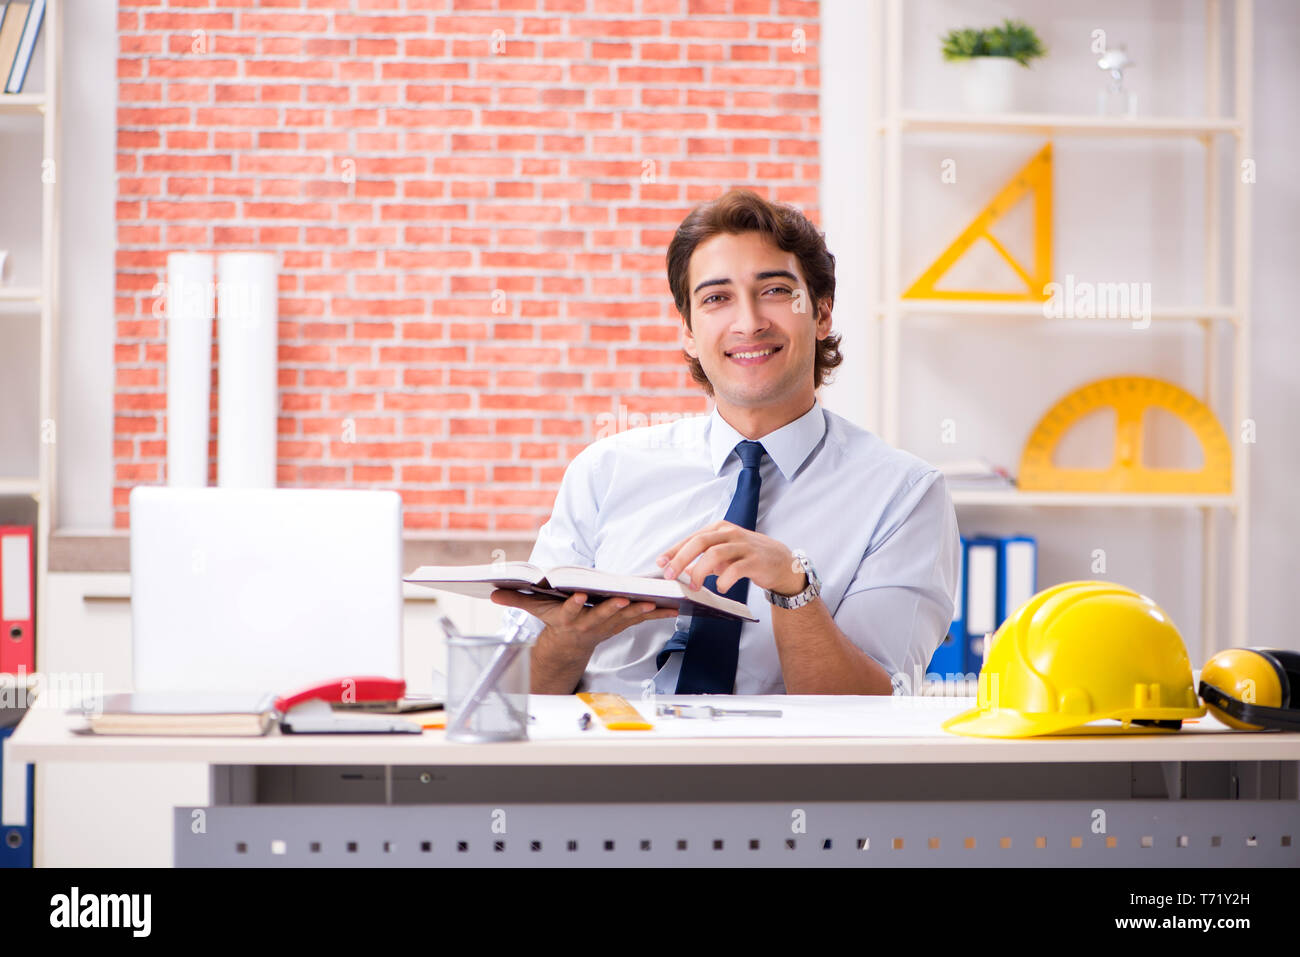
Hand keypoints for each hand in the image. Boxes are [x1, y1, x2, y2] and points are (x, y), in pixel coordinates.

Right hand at [490, 589, 676, 652]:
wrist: (570, 647)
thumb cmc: (555, 621)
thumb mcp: (534, 610)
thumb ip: (516, 600)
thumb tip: (492, 593)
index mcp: (568, 618)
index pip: (569, 611)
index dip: (572, 605)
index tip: (576, 596)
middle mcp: (589, 624)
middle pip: (602, 616)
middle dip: (613, 609)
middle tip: (625, 601)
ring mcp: (607, 626)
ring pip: (625, 619)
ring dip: (640, 612)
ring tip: (654, 603)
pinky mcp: (622, 624)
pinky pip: (641, 620)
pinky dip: (657, 613)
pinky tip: (673, 607)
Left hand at [656, 521, 806, 595]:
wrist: (781, 562)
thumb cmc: (747, 557)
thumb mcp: (723, 556)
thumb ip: (702, 561)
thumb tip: (679, 571)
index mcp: (719, 529)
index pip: (691, 538)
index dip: (674, 551)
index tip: (660, 563)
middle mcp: (729, 533)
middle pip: (700, 542)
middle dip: (681, 559)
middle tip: (670, 575)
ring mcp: (743, 545)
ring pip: (715, 554)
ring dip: (700, 571)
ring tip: (694, 586)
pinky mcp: (755, 560)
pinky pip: (736, 569)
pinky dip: (724, 580)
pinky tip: (721, 588)